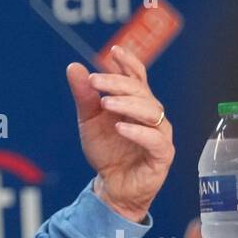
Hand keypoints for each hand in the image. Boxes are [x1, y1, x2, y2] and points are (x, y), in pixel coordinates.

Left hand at [66, 45, 174, 220]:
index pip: (138, 77)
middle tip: (95, 81)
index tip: (114, 51)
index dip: (129, 62)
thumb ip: (84, 95)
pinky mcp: (162, 156)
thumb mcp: (89, 121)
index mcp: (137, 104)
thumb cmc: (106, 151)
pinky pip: (156, 141)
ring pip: (152, 112)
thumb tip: (74, 67)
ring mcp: (160, 135)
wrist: (111, 187)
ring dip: (128, 104)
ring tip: (106, 103)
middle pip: (142, 91)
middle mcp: (152, 116)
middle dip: (118, 83)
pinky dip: (138, 132)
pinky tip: (120, 127)